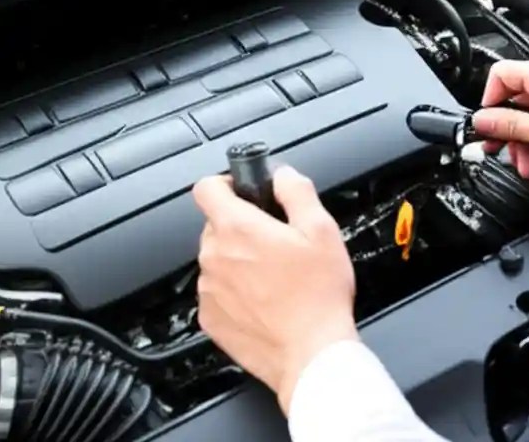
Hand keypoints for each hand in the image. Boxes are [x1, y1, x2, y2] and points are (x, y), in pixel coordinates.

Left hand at [194, 169, 356, 414]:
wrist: (311, 353)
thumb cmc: (318, 295)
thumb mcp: (322, 230)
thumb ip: (297, 192)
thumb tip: (283, 176)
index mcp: (238, 228)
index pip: (207, 188)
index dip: (225, 184)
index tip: (242, 192)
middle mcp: (215, 256)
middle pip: (216, 226)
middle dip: (242, 228)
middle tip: (277, 243)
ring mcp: (209, 290)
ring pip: (217, 260)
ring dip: (239, 262)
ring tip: (275, 278)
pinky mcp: (211, 318)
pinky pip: (218, 292)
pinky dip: (235, 292)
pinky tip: (266, 301)